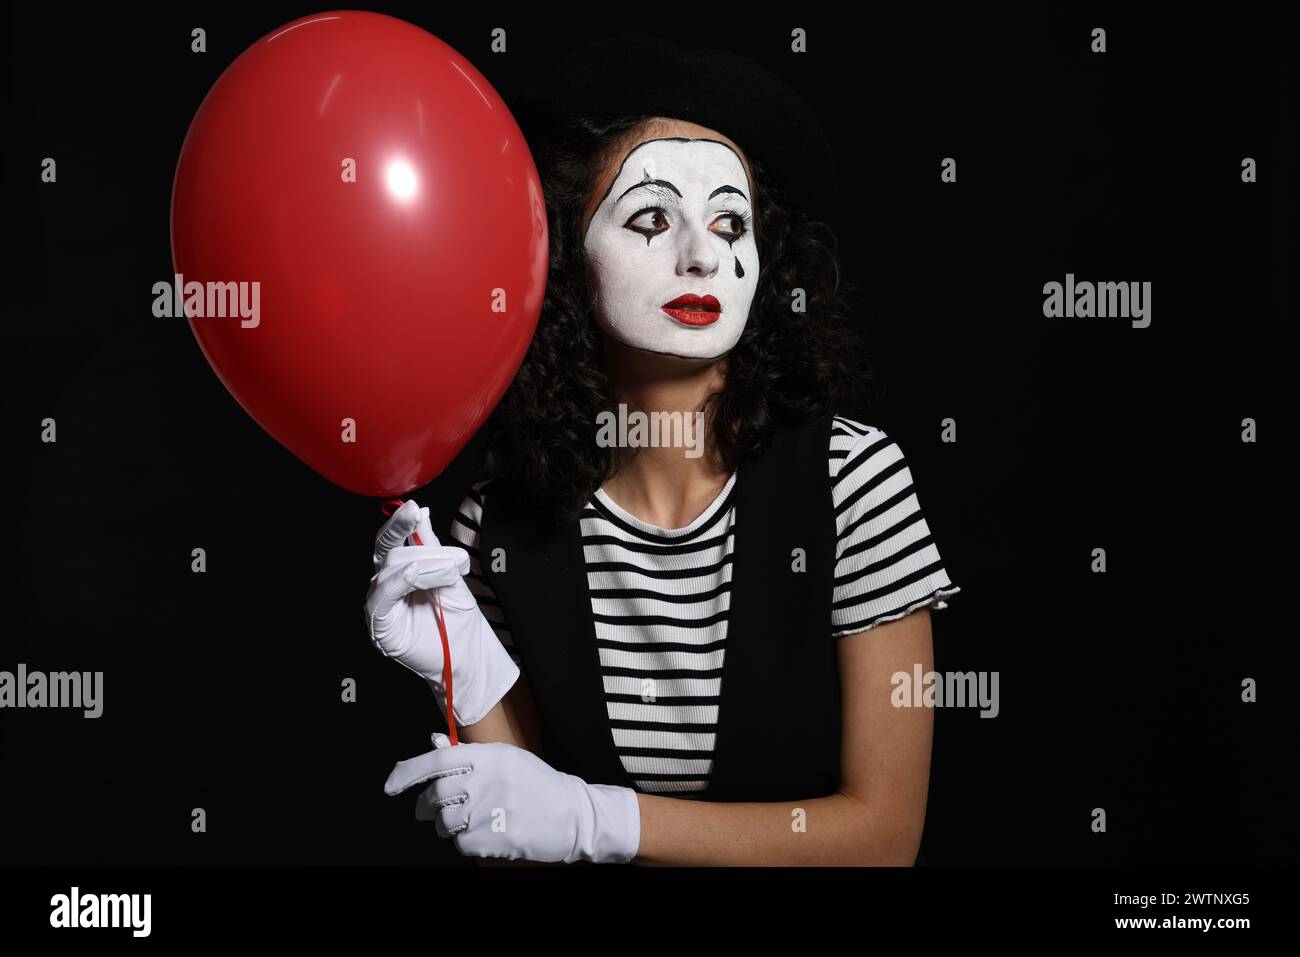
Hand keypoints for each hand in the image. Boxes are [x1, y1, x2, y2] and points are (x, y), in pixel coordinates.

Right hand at [364, 499, 518, 726]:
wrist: (466, 655)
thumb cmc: (457, 618)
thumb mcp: (449, 575)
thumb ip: (432, 547)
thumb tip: (421, 513)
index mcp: (400, 571)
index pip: (391, 541)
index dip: (399, 523)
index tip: (413, 508)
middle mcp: (386, 585)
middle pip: (393, 553)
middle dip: (425, 552)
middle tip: (455, 563)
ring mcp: (380, 604)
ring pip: (390, 570)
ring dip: (424, 566)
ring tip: (450, 574)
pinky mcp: (379, 624)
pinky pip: (383, 595)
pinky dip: (401, 581)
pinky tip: (418, 576)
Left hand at [384, 733, 640, 863]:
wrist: (575, 815)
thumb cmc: (538, 787)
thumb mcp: (507, 761)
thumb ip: (469, 754)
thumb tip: (434, 742)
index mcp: (491, 755)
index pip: (437, 761)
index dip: (408, 773)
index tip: (391, 785)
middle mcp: (489, 779)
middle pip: (437, 795)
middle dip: (427, 806)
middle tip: (429, 812)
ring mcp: (492, 809)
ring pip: (446, 822)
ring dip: (450, 826)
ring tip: (472, 821)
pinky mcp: (496, 837)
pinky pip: (462, 844)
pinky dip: (467, 843)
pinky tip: (487, 834)